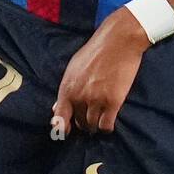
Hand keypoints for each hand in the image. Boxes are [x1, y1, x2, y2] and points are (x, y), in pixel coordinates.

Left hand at [52, 6, 151, 135]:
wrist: (118, 41)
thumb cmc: (95, 51)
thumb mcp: (74, 68)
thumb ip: (66, 89)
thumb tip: (56, 108)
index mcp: (67, 88)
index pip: (60, 118)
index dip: (63, 128)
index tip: (66, 132)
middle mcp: (79, 97)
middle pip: (79, 123)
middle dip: (84, 123)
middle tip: (89, 119)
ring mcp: (96, 100)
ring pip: (93, 126)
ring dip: (95, 126)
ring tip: (100, 118)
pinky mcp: (113, 102)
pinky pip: (107, 125)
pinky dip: (107, 127)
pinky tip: (109, 120)